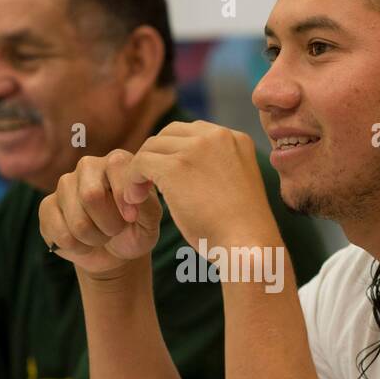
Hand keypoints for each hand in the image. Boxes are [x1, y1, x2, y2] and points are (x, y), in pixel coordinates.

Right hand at [39, 148, 164, 276]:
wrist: (114, 253)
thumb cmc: (135, 230)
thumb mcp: (151, 220)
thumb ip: (148, 204)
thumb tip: (132, 195)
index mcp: (116, 161)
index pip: (116, 166)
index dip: (124, 199)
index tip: (131, 218)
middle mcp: (88, 166)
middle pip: (91, 195)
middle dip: (109, 224)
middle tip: (116, 230)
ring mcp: (64, 184)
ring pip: (77, 222)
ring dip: (94, 239)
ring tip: (101, 235)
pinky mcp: (47, 206)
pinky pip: (60, 233)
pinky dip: (77, 247)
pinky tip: (82, 241)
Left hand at [122, 121, 280, 251]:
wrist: (247, 245)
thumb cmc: (241, 230)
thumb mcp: (235, 187)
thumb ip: (217, 169)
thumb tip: (189, 172)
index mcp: (235, 138)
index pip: (193, 133)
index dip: (174, 154)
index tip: (166, 179)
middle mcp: (217, 136)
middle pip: (169, 134)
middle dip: (155, 157)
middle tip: (147, 185)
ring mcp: (196, 148)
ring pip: (152, 147)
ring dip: (140, 170)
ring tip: (138, 196)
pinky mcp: (175, 167)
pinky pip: (140, 163)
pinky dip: (132, 181)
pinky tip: (134, 201)